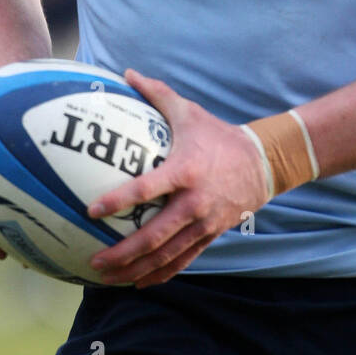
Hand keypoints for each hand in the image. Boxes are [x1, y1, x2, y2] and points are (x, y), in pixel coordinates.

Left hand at [86, 69, 269, 287]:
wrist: (263, 163)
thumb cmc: (219, 136)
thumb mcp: (190, 112)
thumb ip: (157, 94)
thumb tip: (127, 72)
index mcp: (185, 171)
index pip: (147, 189)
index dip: (119, 201)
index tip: (92, 210)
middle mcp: (193, 202)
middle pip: (154, 236)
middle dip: (122, 252)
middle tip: (94, 260)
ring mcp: (203, 223)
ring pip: (166, 255)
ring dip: (135, 269)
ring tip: (107, 278)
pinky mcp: (210, 236)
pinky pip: (183, 260)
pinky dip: (160, 274)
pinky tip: (138, 282)